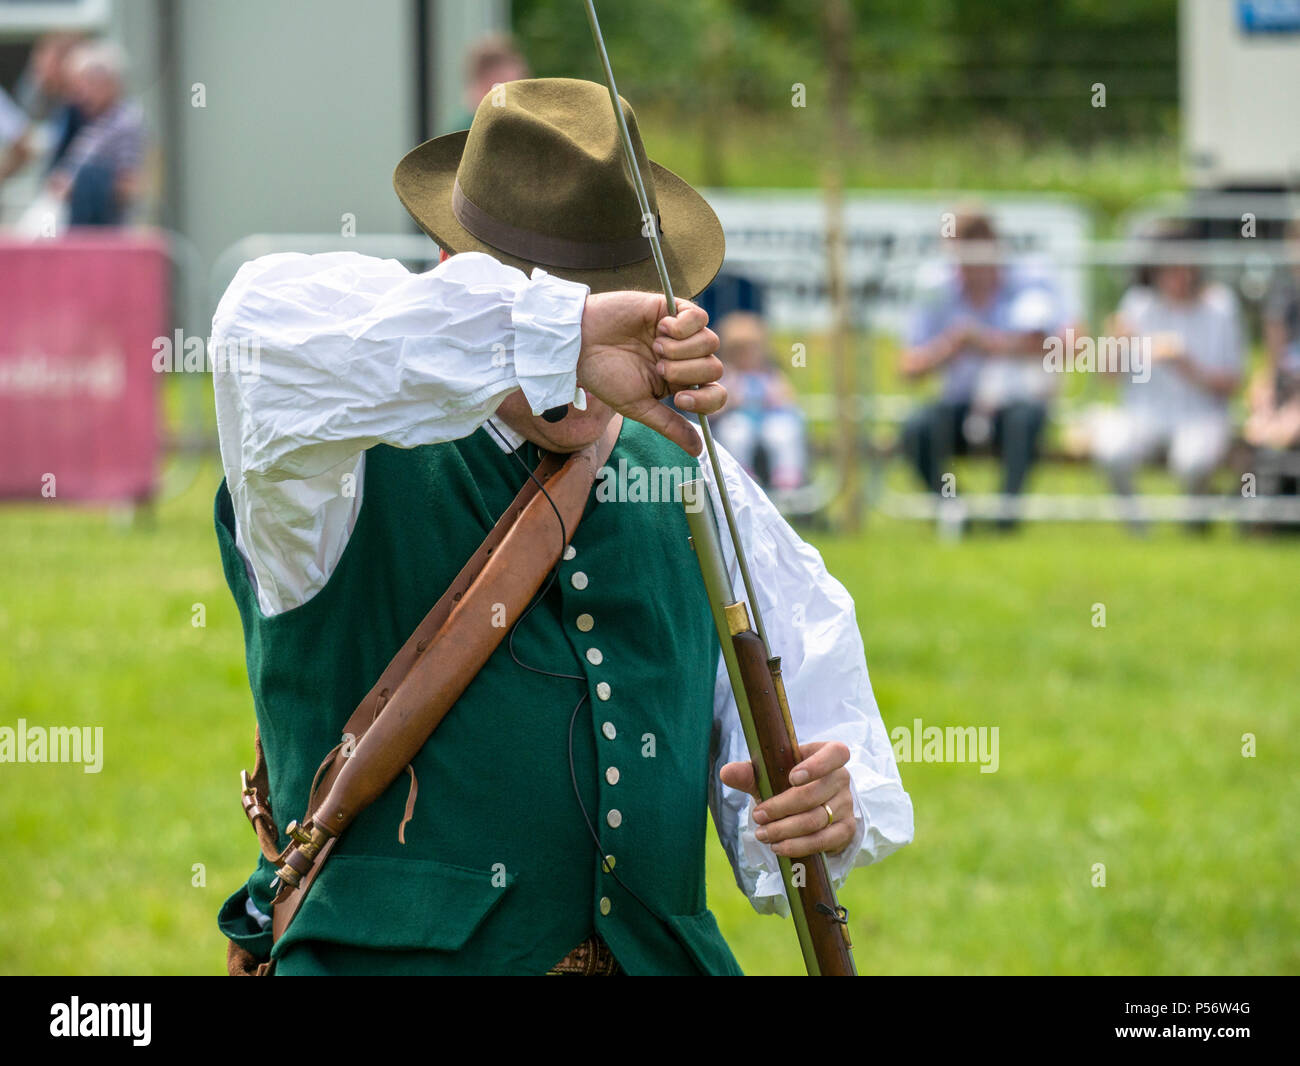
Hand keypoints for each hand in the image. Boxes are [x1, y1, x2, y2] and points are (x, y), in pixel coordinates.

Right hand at [578, 292, 724, 452]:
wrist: (580, 343)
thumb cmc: (604, 376)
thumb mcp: (638, 407)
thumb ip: (669, 425)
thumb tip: (698, 452)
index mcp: (679, 385)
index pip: (715, 394)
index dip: (706, 399)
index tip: (680, 400)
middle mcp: (684, 359)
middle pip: (714, 368)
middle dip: (686, 372)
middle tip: (657, 367)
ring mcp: (681, 333)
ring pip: (710, 342)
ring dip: (681, 349)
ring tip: (655, 347)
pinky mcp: (673, 309)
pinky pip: (701, 317)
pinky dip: (684, 325)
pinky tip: (660, 327)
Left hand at [719, 741, 856, 857]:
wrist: (811, 806)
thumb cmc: (788, 782)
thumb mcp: (771, 774)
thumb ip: (750, 773)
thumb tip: (726, 772)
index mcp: (828, 755)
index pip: (835, 754)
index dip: (816, 766)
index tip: (791, 778)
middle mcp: (842, 778)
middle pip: (814, 794)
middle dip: (782, 807)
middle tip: (757, 815)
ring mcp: (846, 805)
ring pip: (816, 820)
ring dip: (785, 829)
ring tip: (762, 834)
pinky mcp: (845, 830)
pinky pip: (823, 840)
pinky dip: (798, 846)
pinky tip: (779, 847)